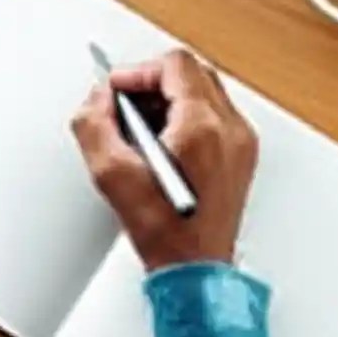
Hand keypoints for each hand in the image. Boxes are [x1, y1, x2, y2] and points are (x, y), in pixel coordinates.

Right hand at [71, 49, 258, 270]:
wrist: (197, 271)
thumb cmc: (166, 236)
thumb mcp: (112, 177)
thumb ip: (95, 125)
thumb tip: (98, 99)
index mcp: (202, 129)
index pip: (175, 65)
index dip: (138, 71)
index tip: (117, 91)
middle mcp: (230, 130)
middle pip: (192, 73)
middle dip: (154, 82)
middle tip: (127, 106)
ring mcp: (241, 142)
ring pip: (205, 91)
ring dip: (170, 98)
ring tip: (142, 128)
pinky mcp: (242, 155)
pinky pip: (215, 115)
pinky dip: (187, 117)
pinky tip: (163, 144)